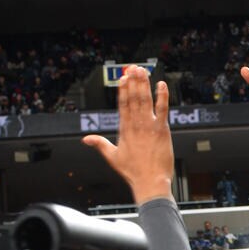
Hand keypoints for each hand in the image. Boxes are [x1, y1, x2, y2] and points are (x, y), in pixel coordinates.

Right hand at [80, 66, 174, 204]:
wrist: (149, 182)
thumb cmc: (133, 172)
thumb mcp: (112, 157)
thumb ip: (100, 144)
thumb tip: (86, 139)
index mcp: (124, 129)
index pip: (122, 104)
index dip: (123, 89)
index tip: (123, 78)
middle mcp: (136, 125)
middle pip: (133, 98)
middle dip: (133, 81)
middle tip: (133, 68)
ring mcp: (149, 126)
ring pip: (145, 100)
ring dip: (144, 84)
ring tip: (143, 70)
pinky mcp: (162, 130)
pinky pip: (163, 109)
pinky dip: (162, 96)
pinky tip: (162, 84)